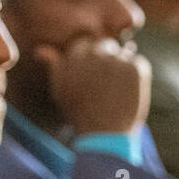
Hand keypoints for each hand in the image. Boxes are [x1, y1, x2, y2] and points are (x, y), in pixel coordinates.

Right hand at [36, 37, 150, 135]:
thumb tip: (40, 50)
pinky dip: (136, 75)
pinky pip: (138, 62)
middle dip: (108, 61)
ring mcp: (116, 60)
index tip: (94, 77)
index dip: (91, 60)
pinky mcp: (135, 67)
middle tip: (108, 86)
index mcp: (74, 58)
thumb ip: (54, 66)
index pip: (85, 44)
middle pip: (105, 45)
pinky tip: (128, 93)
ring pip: (123, 53)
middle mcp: (94, 55)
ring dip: (122, 67)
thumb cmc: (79, 114)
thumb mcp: (61, 90)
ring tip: (117, 92)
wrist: (103, 134)